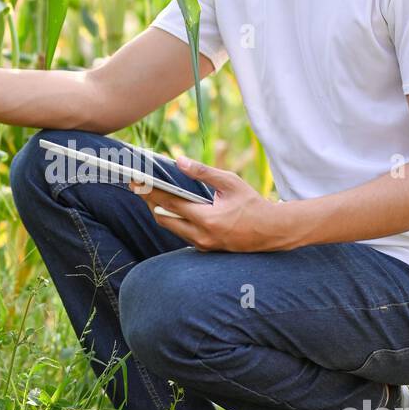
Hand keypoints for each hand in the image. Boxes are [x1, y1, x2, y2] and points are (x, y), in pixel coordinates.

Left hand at [128, 153, 278, 251]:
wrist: (272, 231)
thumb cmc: (252, 204)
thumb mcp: (230, 182)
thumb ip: (203, 172)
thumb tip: (179, 160)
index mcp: (207, 219)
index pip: (170, 204)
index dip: (150, 192)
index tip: (136, 182)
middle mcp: (201, 236)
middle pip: (163, 219)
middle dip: (149, 203)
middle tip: (139, 187)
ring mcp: (203, 245)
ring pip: (171, 228)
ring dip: (160, 212)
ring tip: (150, 194)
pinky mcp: (205, 248)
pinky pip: (182, 233)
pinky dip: (174, 220)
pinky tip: (170, 207)